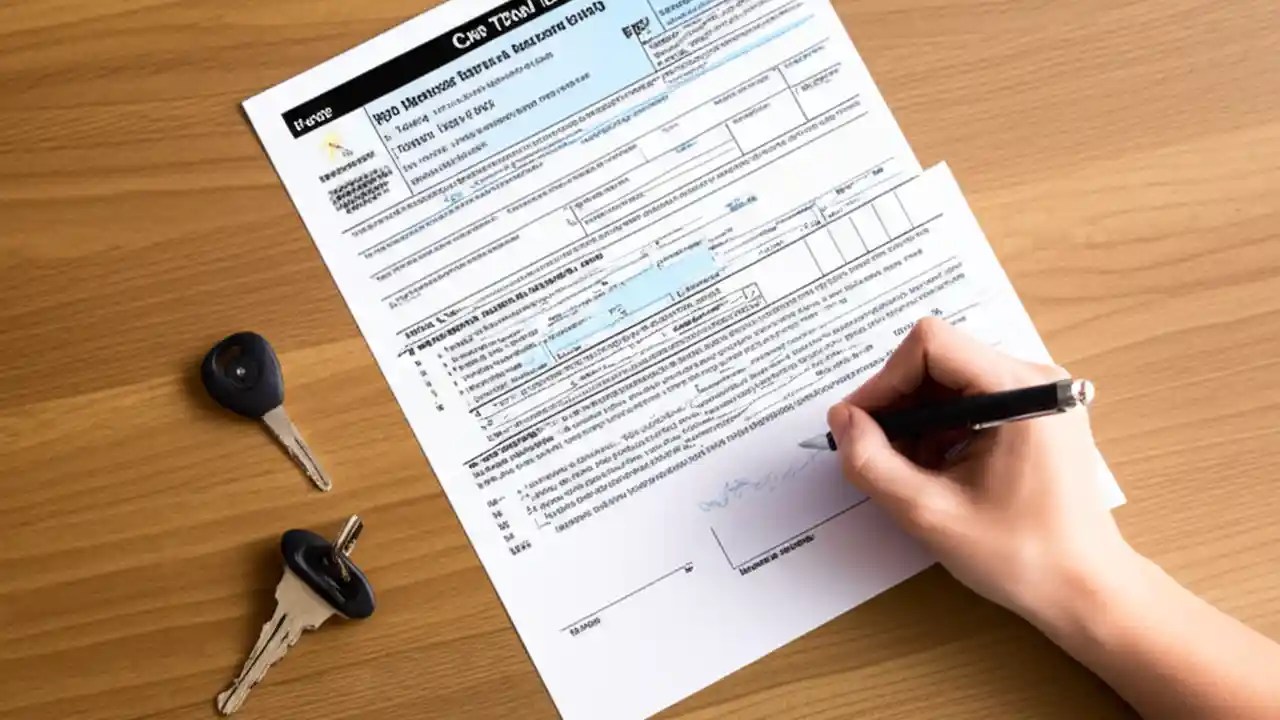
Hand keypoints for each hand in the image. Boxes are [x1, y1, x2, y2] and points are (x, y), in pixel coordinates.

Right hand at [827, 318, 1133, 625]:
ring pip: (951, 379)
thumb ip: (873, 462)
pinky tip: (932, 469)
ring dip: (917, 419)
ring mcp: (1040, 394)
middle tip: (875, 452)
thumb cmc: (1022, 556)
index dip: (885, 381)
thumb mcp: (930, 513)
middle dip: (898, 403)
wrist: (1085, 590)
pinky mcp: (1036, 413)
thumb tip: (841, 419)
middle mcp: (1036, 378)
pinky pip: (971, 398)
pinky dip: (940, 428)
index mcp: (1021, 391)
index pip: (931, 344)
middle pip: (939, 359)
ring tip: (906, 469)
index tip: (860, 426)